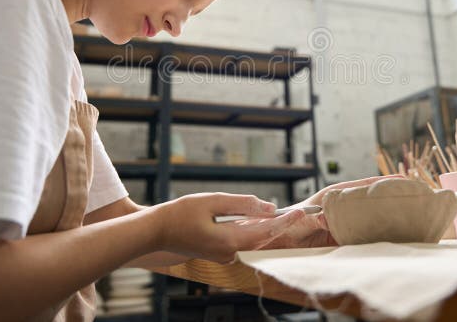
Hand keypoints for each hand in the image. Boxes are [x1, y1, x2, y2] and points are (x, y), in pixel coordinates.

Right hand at [153, 193, 304, 262]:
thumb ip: (242, 204)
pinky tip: (256, 220)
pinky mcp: (217, 253)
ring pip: (252, 241)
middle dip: (279, 225)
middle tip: (296, 212)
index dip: (285, 221)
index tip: (300, 212)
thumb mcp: (213, 201)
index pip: (266, 232)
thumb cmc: (180, 213)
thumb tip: (268, 208)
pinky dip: (252, 231)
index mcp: (229, 240)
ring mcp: (223, 255)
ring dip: (266, 228)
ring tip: (281, 215)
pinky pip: (241, 241)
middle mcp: (229, 253)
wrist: (156, 231)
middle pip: (262, 239)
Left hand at [260, 175, 401, 248]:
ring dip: (385, 217)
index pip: (363, 185)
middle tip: (413, 197)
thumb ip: (317, 217)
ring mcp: (344, 221)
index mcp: (335, 195)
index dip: (382, 182)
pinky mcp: (342, 236)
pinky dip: (374, 235)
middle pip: (370, 200)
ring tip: (408, 216)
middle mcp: (342, 206)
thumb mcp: (302, 217)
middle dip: (390, 197)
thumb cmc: (288, 220)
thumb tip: (330, 218)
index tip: (402, 179)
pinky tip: (388, 237)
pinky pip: (361, 235)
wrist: (279, 237)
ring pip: (369, 217)